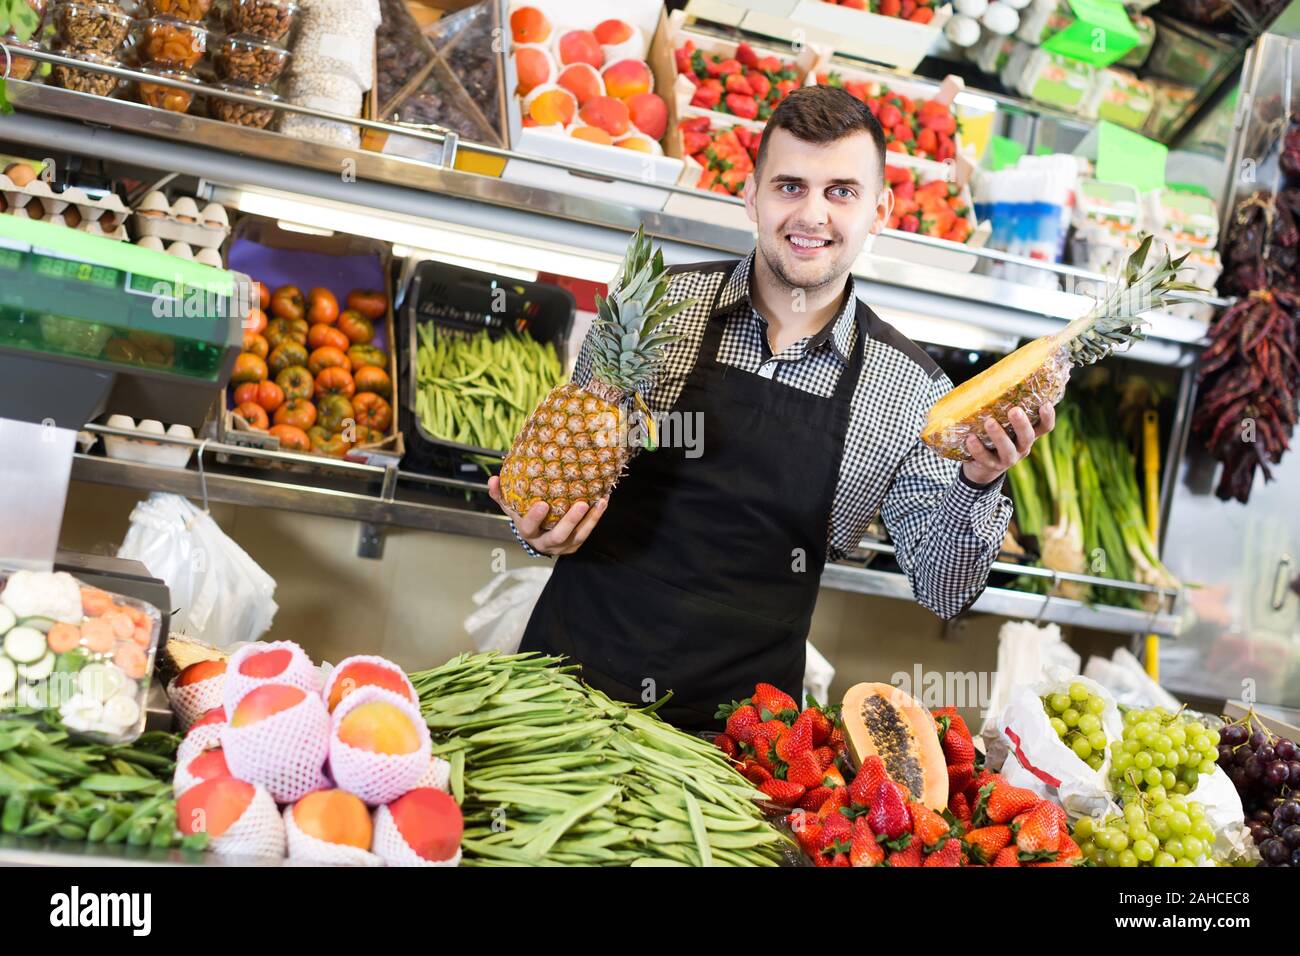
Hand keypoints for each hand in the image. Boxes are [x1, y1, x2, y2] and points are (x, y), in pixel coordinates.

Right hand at [488, 476, 607, 556]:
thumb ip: (500, 494)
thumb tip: (493, 478)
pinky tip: (603, 501)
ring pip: (578, 536)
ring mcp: (562, 547)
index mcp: (528, 533)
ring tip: (600, 501)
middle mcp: (545, 543)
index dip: (535, 518)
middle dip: (570, 521)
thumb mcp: (511, 507)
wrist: (538, 538)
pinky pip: (587, 532)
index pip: (529, 528)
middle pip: (558, 536)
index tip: (542, 504)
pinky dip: (596, 517)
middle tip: (582, 503)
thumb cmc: (524, 517)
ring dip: (591, 519)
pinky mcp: (575, 545)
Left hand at [961, 404, 1055, 485]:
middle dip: (1021, 424)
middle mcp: (1021, 447)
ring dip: (999, 436)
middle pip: (1027, 437)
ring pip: (1007, 450)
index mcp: (1028, 435)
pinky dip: (977, 449)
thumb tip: (996, 376)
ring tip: (989, 422)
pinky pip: (985, 458)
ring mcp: (1008, 459)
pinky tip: (970, 438)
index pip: (1045, 427)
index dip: (1048, 417)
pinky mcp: (991, 466)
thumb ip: (1003, 407)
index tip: (1045, 405)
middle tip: (1014, 411)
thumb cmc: (993, 436)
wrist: (981, 467)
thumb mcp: (1003, 423)